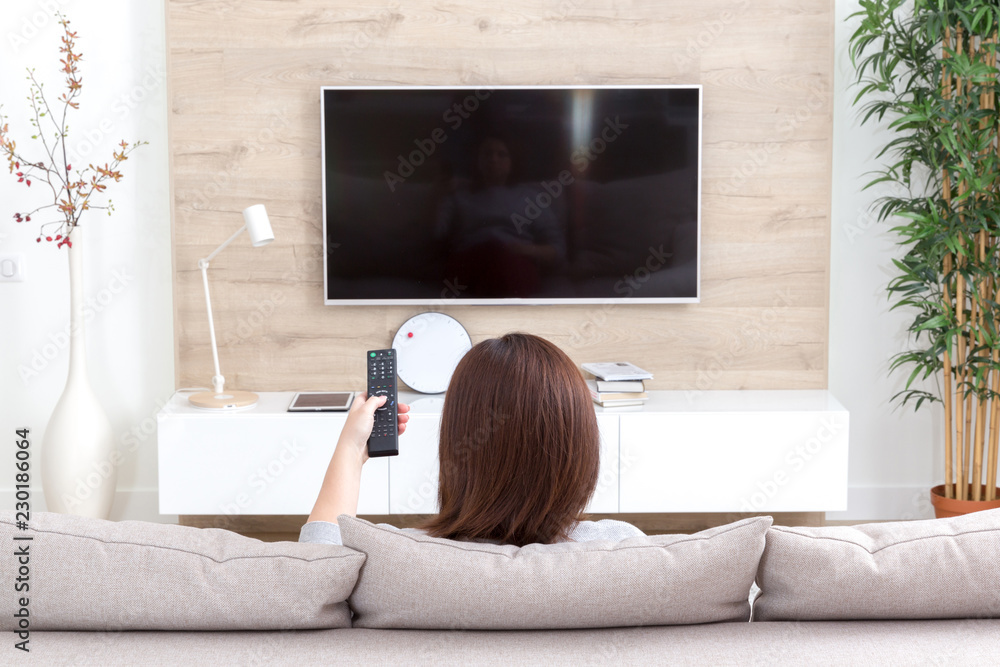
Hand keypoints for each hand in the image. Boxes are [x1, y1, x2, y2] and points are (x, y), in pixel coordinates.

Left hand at [308, 394, 409, 524]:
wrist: (353, 452)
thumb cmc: (352, 433)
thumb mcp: (364, 411)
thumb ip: (374, 401)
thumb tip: (382, 397)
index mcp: (361, 406)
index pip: (371, 395)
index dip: (380, 393)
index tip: (390, 392)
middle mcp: (366, 415)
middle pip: (384, 408)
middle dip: (394, 407)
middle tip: (403, 407)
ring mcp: (371, 426)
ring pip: (388, 419)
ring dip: (397, 418)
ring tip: (404, 418)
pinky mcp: (376, 435)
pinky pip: (389, 430)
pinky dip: (396, 429)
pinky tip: (400, 427)